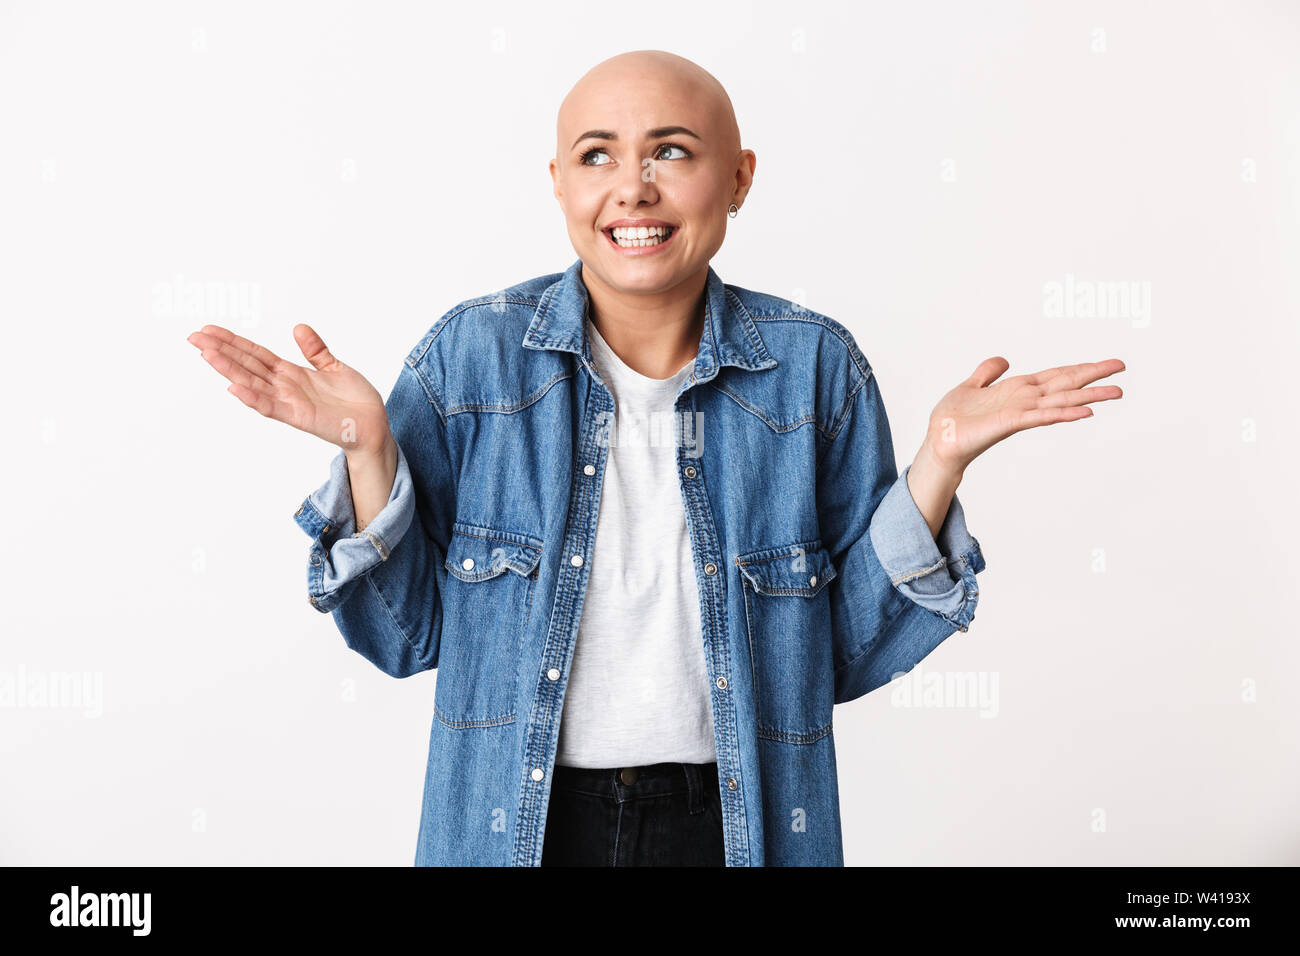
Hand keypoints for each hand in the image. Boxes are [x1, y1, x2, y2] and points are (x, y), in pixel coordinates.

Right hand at [186, 323, 392, 454]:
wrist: (373, 424)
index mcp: (291, 373)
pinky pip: (271, 407)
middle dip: (220, 351)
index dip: (233, 342)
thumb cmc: (355, 400)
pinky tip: (233, 387)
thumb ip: (315, 349)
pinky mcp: (299, 417)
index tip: (209, 330)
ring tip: (206, 354)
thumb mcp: (334, 367)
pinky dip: (252, 398)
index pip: (255, 354)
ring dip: (228, 369)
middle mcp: (285, 387)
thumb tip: (298, 327)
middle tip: (193, 337)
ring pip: (252, 383)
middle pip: (246, 365)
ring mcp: (289, 402)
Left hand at [923, 357, 1125, 474]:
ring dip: (1089, 396)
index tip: (1105, 363)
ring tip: (1116, 391)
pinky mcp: (1010, 423)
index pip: (1055, 375)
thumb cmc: (953, 418)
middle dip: (1094, 376)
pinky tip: (1085, 412)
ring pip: (1061, 400)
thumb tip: (1004, 360)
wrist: (939, 440)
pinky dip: (1063, 413)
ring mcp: (1021, 412)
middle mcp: (1025, 400)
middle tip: (1123, 368)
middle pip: (1066, 385)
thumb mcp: (970, 385)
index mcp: (1018, 390)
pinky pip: (1041, 416)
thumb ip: (988, 372)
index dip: (1080, 368)